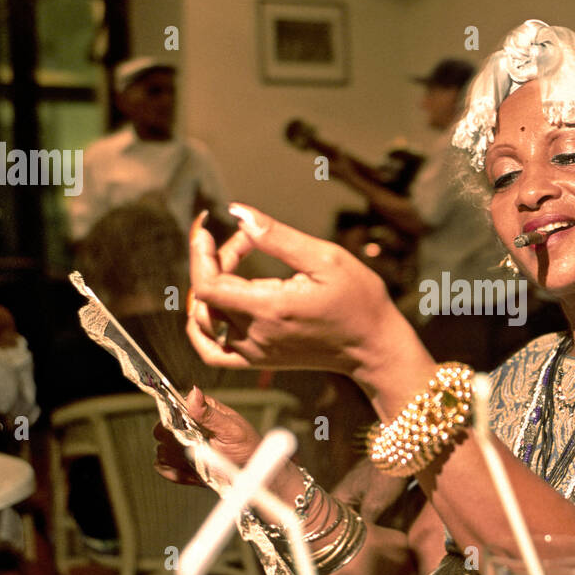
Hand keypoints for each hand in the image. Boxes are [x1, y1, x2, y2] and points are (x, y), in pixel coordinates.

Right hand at [153, 386, 258, 484]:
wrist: (252, 470)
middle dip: (173, 442)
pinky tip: (191, 473)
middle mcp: (187, 426)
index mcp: (200, 411)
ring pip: (162, 449)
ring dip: (175, 458)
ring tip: (197, 463)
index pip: (172, 408)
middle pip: (162, 430)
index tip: (183, 432)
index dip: (172, 420)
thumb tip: (194, 392)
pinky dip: (173, 471)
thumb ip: (210, 413)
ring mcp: (182, 445)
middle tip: (192, 449)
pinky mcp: (180, 464)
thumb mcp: (231, 428)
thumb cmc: (247, 445)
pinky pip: (163, 466)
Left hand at [186, 205, 403, 376]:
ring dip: (210, 288)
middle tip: (247, 241)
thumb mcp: (325, 257)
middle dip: (216, 260)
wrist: (374, 347)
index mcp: (270, 309)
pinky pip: (213, 351)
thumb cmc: (358, 301)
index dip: (200, 254)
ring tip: (236, 266)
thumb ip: (276, 236)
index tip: (206, 231)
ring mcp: (255, 353)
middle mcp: (256, 336)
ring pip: (206, 321)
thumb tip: (237, 213)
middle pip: (207, 296)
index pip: (207, 285)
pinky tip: (210, 308)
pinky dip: (202, 329)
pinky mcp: (259, 361)